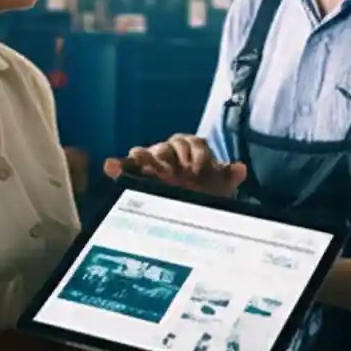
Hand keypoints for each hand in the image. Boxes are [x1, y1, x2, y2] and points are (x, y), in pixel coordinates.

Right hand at [103, 133, 246, 198]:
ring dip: (143, 154)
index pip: (193, 143)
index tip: (197, 170)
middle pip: (167, 146)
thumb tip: (241, 168)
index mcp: (191, 149)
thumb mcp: (218, 187)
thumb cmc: (204, 192)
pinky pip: (124, 167)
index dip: (196, 155)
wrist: (189, 207)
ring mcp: (153, 164)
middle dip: (168, 154)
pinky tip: (108, 166)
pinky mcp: (136, 175)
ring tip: (139, 157)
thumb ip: (227, 177)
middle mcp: (171, 153)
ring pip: (145, 153)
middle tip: (170, 168)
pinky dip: (116, 165)